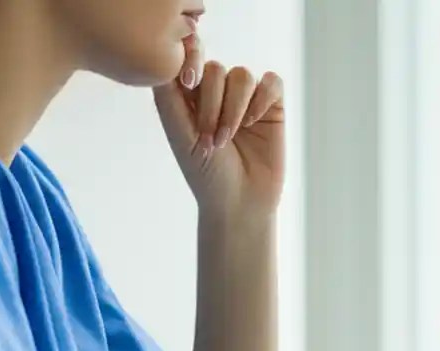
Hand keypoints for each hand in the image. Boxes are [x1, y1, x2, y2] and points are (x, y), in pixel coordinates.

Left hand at [154, 32, 285, 219]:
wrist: (240, 202)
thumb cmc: (205, 174)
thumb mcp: (179, 133)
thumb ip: (168, 94)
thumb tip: (167, 58)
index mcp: (190, 96)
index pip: (188, 58)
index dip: (189, 60)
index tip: (188, 84)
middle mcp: (218, 92)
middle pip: (215, 69)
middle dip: (212, 104)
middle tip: (210, 139)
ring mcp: (246, 98)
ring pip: (242, 76)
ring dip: (234, 108)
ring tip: (228, 138)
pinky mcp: (272, 106)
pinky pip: (271, 82)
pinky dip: (261, 99)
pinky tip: (254, 123)